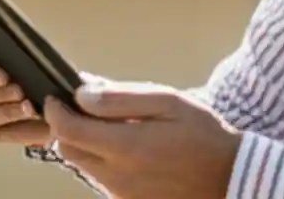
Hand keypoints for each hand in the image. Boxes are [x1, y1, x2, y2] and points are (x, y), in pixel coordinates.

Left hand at [44, 83, 242, 198]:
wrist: (229, 178)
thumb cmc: (202, 134)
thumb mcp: (168, 102)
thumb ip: (121, 98)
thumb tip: (82, 95)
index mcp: (125, 146)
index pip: (66, 130)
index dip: (55, 110)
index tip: (56, 96)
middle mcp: (116, 175)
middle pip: (67, 149)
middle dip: (68, 127)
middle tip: (86, 109)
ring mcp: (121, 193)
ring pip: (83, 165)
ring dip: (88, 143)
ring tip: (118, 127)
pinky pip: (102, 178)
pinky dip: (105, 160)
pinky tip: (132, 148)